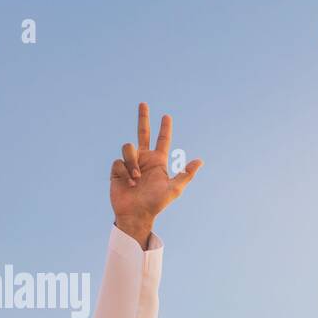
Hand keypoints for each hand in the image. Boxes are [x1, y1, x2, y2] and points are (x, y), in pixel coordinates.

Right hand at [109, 102, 202, 244]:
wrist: (136, 214)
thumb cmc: (156, 203)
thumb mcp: (174, 189)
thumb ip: (186, 174)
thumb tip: (200, 161)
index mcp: (158, 162)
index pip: (162, 141)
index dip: (165, 129)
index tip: (167, 116)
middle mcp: (144, 159)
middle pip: (142, 133)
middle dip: (143, 118)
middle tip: (144, 104)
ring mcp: (130, 163)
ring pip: (128, 148)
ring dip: (133, 162)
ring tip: (136, 179)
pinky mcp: (117, 169)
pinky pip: (119, 161)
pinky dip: (125, 171)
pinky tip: (128, 183)